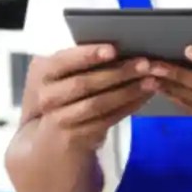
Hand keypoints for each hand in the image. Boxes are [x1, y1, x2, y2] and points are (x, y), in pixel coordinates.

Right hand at [23, 44, 155, 152]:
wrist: (48, 143)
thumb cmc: (61, 100)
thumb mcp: (60, 79)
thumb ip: (80, 64)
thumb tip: (121, 48)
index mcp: (41, 73)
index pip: (63, 61)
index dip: (88, 55)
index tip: (113, 50)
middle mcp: (45, 96)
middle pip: (84, 83)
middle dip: (117, 72)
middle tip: (144, 64)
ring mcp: (58, 120)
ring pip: (97, 104)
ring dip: (127, 91)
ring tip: (150, 81)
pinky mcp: (74, 138)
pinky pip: (105, 121)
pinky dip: (127, 107)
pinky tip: (143, 98)